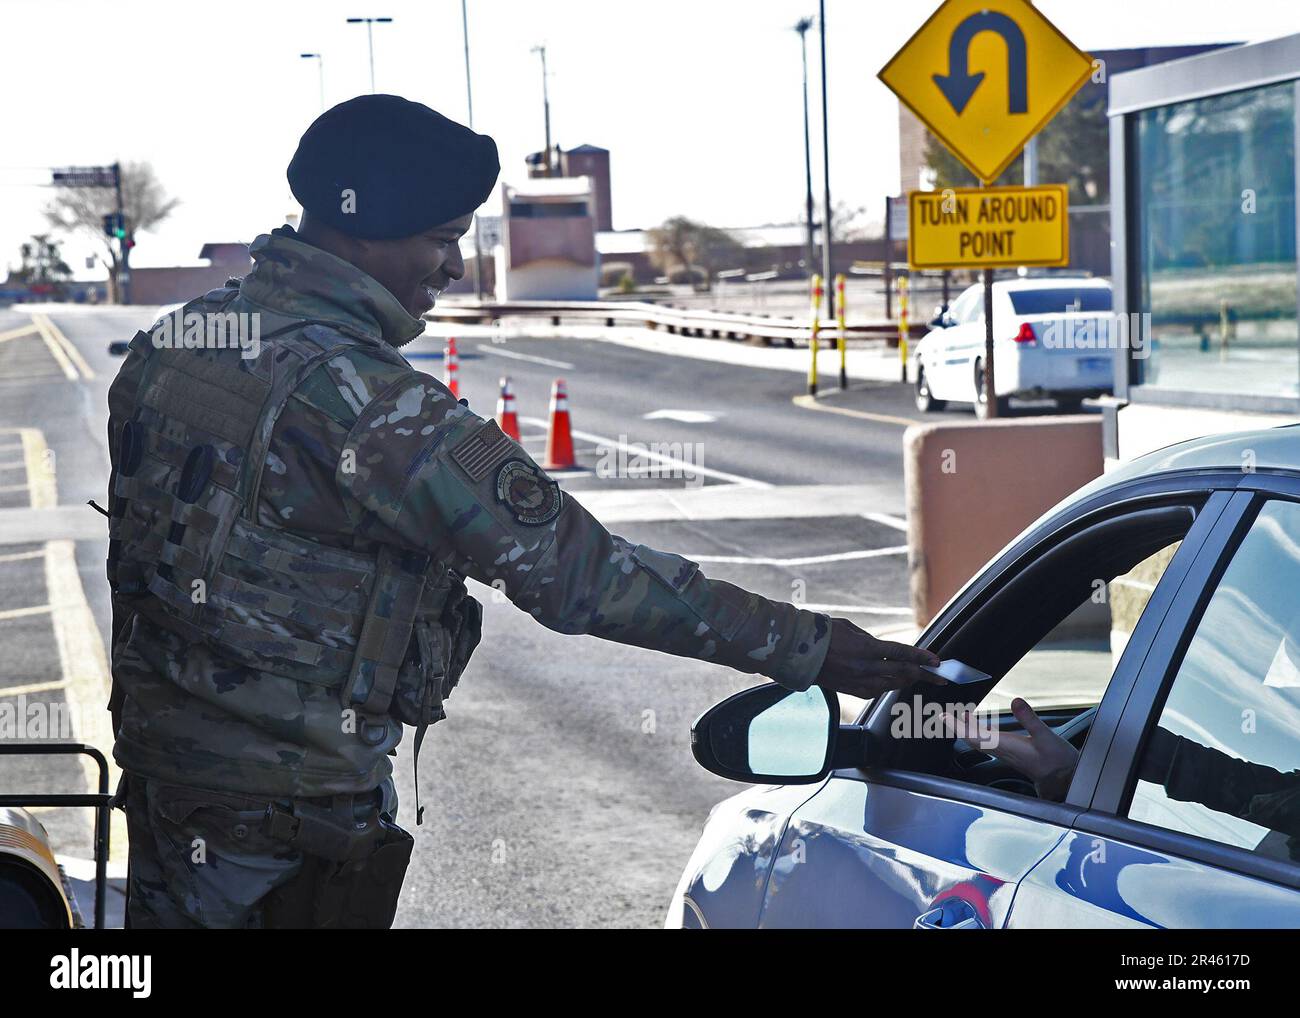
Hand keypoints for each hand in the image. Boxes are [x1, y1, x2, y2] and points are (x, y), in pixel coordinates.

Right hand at [814, 618, 943, 699]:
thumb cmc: (821, 633)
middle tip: (939, 676)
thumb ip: (870, 640)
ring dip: (907, 681)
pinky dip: (887, 686)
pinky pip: (875, 692)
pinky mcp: (850, 690)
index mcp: (866, 648)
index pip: (902, 654)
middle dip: (924, 675)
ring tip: (918, 677)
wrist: (797, 650)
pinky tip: (891, 682)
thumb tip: (884, 649)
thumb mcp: (850, 628)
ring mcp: (857, 681)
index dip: (922, 658)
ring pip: (892, 685)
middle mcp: (864, 667)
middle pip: (903, 673)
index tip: (937, 661)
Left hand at [949, 697, 1079, 801]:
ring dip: (966, 729)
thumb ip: (1030, 719)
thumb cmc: (1058, 760)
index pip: (973, 736)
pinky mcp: (1010, 753)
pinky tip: (979, 724)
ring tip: (960, 715)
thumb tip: (1015, 701)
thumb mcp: (1046, 737)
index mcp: (1006, 746)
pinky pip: (987, 743)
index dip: (957, 727)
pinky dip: (978, 732)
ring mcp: (1005, 753)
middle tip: (944, 714)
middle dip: (956, 727)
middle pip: (971, 739)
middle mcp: (1001, 751)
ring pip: (978, 742)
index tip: (944, 718)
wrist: (1064, 779)